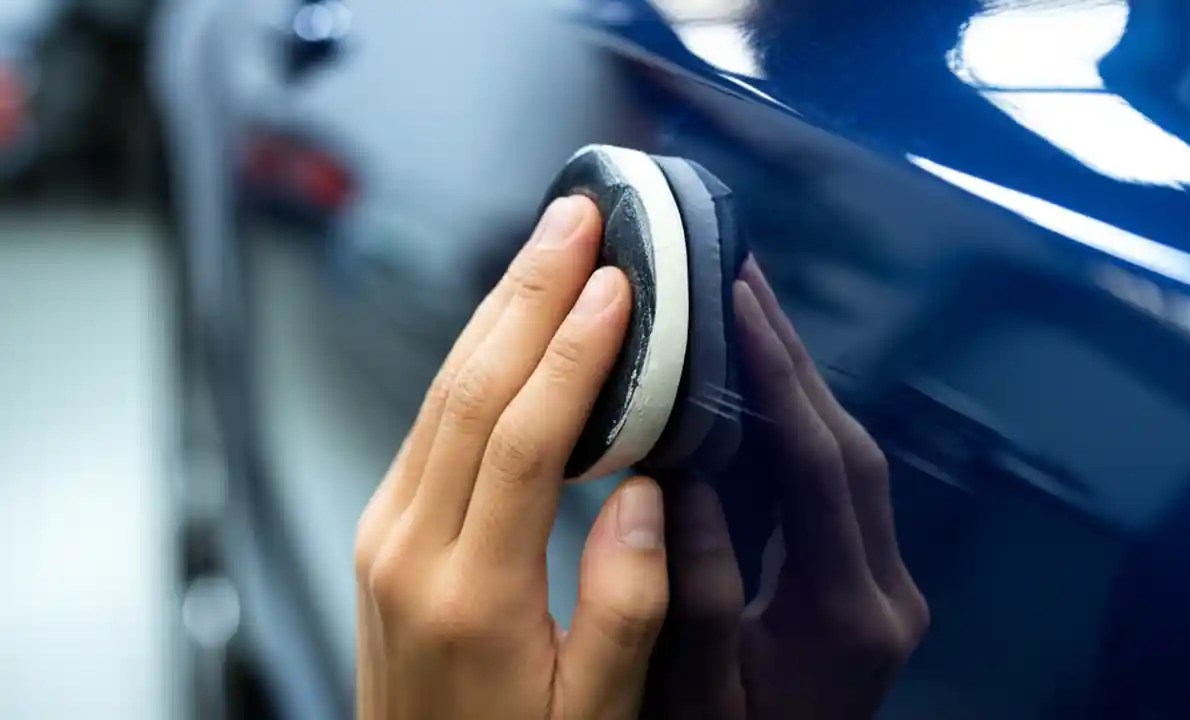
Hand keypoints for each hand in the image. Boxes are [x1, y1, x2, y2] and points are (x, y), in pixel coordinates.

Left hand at [354, 196, 668, 719]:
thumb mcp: (595, 717)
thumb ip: (626, 608)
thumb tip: (649, 494)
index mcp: (472, 595)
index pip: (526, 442)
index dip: (574, 355)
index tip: (617, 285)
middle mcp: (412, 549)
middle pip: (472, 390)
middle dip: (529, 292)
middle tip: (578, 217)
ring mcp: (387, 533)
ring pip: (442, 392)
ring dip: (498, 308)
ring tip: (549, 243)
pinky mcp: (386, 528)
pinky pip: (430, 419)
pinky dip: (475, 355)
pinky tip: (509, 319)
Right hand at [644, 258, 928, 718]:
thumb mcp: (694, 692)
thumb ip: (694, 590)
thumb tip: (679, 474)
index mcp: (847, 615)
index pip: (818, 467)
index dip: (779, 375)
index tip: (736, 298)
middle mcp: (890, 592)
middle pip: (849, 448)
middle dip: (796, 359)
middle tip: (742, 277)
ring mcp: (893, 589)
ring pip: (856, 461)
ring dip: (804, 386)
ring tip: (747, 314)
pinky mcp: (879, 589)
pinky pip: (846, 486)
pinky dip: (807, 426)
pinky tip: (766, 392)